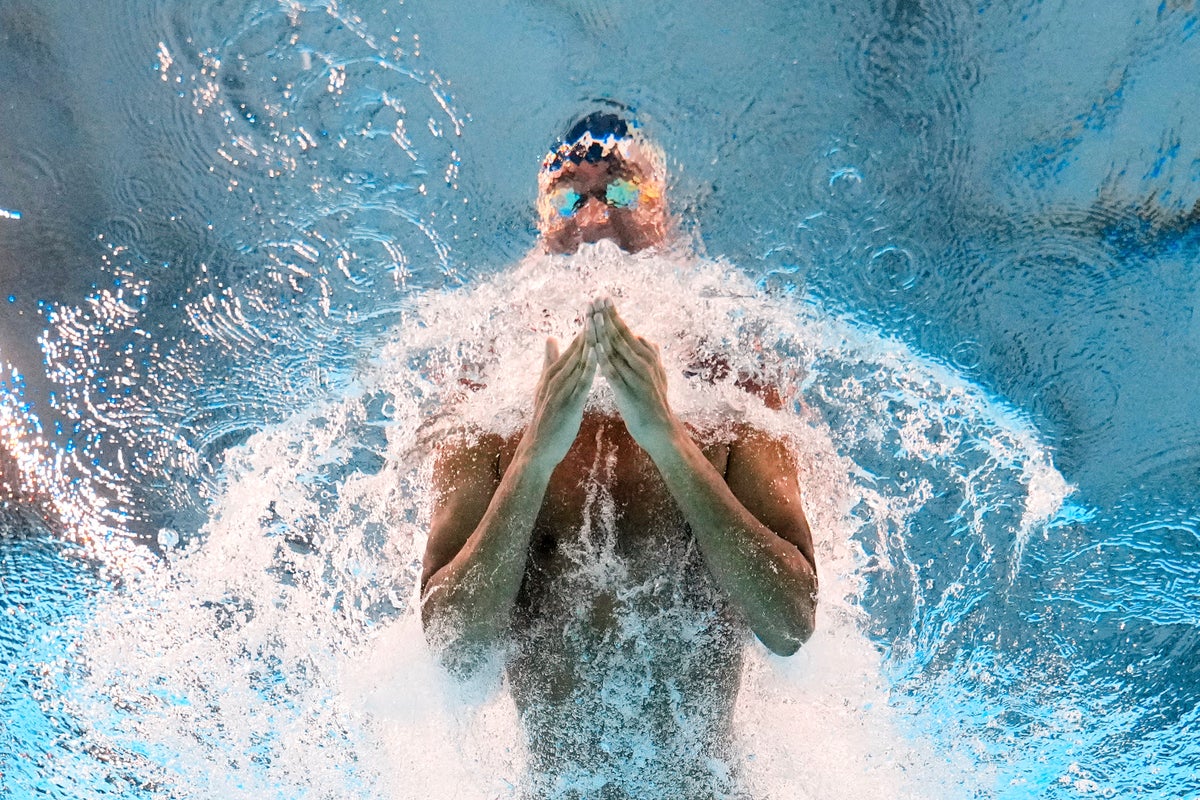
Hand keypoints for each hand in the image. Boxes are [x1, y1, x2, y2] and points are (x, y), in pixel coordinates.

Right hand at [523, 319, 597, 468]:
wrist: (539, 448)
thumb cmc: (546, 418)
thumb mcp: (545, 386)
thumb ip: (549, 362)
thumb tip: (550, 338)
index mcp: (554, 373)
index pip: (573, 345)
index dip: (584, 325)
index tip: (594, 305)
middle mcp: (555, 378)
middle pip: (575, 347)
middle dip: (586, 325)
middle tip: (596, 303)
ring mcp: (560, 391)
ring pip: (577, 361)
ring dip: (588, 341)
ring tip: (598, 321)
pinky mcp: (566, 404)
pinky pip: (579, 383)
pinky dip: (588, 367)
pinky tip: (596, 355)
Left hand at [591, 298, 678, 453]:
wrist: (660, 430)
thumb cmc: (653, 402)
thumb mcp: (656, 374)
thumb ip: (651, 355)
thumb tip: (646, 339)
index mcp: (646, 356)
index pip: (625, 330)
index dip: (612, 313)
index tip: (601, 296)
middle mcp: (643, 362)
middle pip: (620, 334)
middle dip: (607, 315)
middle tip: (595, 297)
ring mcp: (637, 376)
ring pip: (617, 350)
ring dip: (604, 332)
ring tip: (592, 317)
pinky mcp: (630, 391)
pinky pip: (615, 373)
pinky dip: (605, 360)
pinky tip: (595, 350)